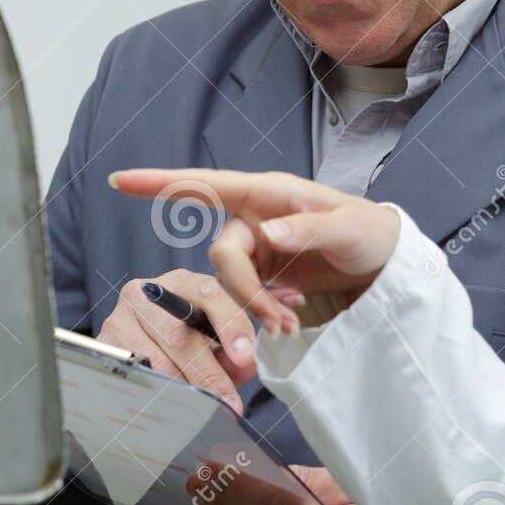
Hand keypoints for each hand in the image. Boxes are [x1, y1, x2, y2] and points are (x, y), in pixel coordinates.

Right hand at [96, 268, 257, 412]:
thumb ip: (231, 347)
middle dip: (208, 374)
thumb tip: (245, 366)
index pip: (209, 295)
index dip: (231, 325)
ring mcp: (120, 319)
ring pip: (155, 362)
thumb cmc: (185, 333)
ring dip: (184, 391)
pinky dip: (157, 397)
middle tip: (228, 403)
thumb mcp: (211, 331)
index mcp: (182, 282)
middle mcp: (147, 294)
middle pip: (179, 336)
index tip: (246, 357)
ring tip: (205, 412)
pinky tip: (173, 410)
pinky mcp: (105, 346)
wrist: (140, 334)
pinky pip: (134, 377)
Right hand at [109, 169, 401, 332]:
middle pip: (223, 255)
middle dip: (244, 292)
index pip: (207, 183)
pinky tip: (290, 319)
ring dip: (256, 308)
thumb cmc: (369, 230)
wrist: (384, 260)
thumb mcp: (348, 228)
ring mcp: (259, 247)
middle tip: (279, 322)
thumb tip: (268, 234)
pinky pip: (248, 296)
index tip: (120, 180)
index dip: (161, 182)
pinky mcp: (265, 273)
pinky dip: (266, 313)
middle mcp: (255, 217)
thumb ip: (308, 230)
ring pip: (232, 282)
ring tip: (292, 324)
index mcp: (268, 193)